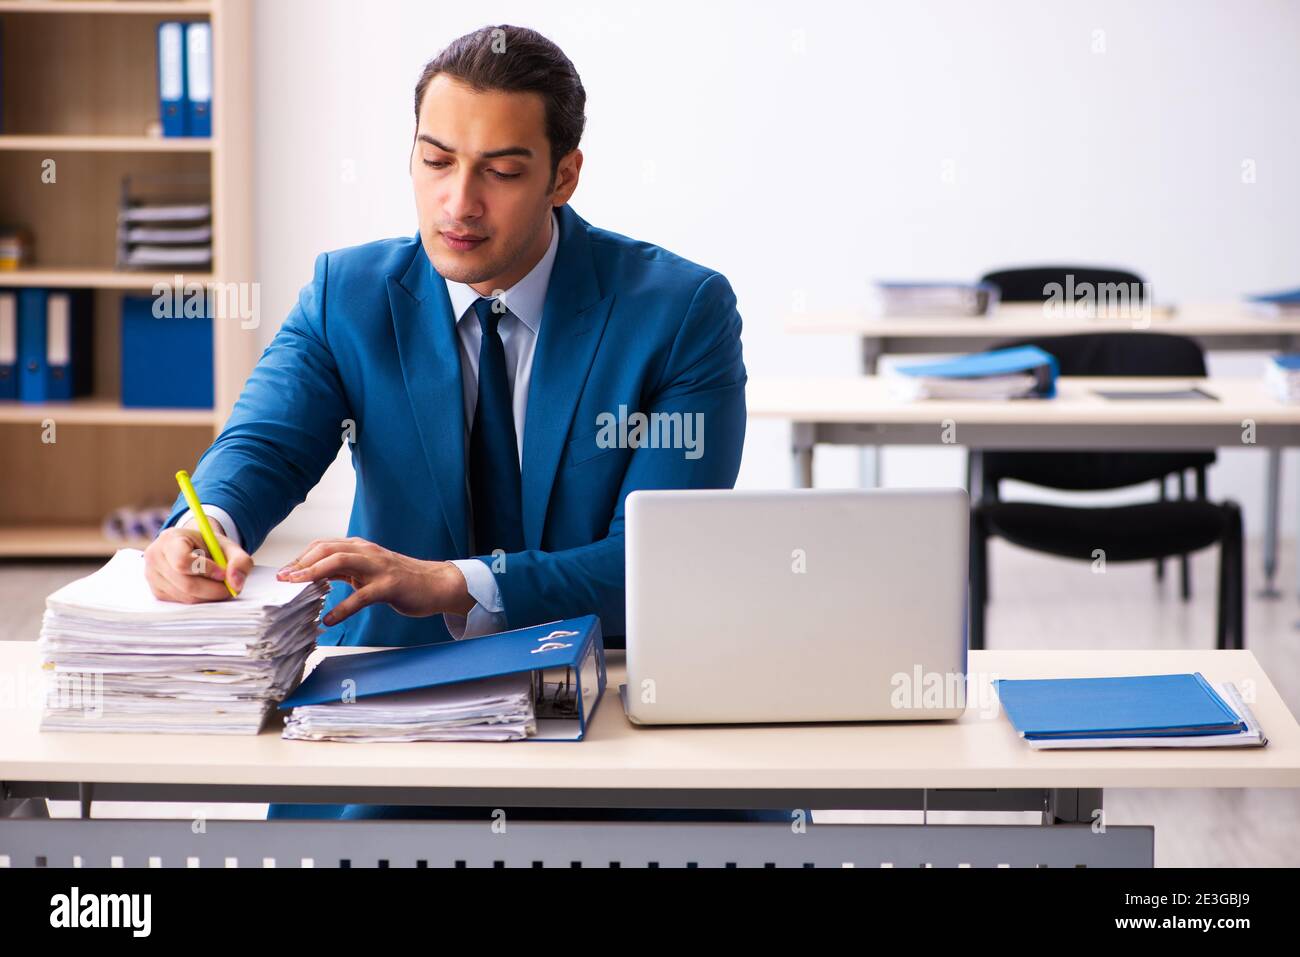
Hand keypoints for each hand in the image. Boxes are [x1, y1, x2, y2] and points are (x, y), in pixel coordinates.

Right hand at [144, 522, 251, 602]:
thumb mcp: (228, 546)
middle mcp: (155, 557)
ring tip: (220, 586)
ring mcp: (152, 576)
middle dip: (213, 589)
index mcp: (169, 539)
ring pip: (185, 596)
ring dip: (208, 596)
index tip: (223, 573)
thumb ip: (240, 561)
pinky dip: (199, 599)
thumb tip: (236, 584)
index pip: (183, 561)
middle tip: (230, 588)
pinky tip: (206, 589)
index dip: (206, 570)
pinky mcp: (157, 591)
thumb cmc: (209, 547)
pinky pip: (181, 602)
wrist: (193, 547)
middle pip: (186, 584)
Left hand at [277, 537, 474, 625]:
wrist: (436, 583)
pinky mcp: (389, 586)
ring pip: (340, 562)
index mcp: (360, 548)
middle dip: (301, 563)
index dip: (300, 558)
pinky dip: (342, 609)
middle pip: (327, 549)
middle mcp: (367, 552)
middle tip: (283, 579)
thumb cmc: (401, 579)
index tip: (283, 573)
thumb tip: (312, 577)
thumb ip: (343, 571)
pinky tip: (329, 620)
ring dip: (314, 574)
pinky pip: (361, 597)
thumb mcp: (368, 571)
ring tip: (296, 588)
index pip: (323, 546)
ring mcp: (378, 567)